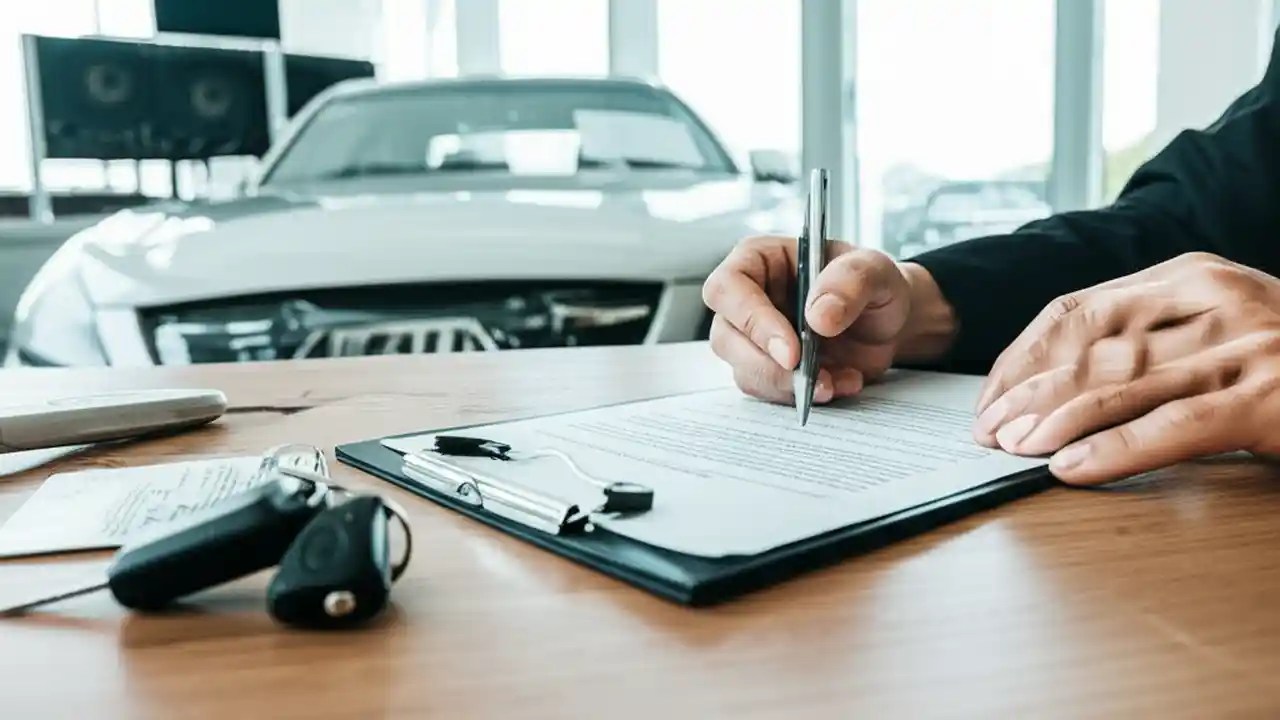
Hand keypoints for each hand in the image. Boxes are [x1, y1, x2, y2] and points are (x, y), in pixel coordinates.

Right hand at [701, 236, 918, 404]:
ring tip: (834, 380)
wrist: (890, 322)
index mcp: (760, 260)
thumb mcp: (875, 270)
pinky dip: (805, 395)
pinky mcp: (770, 369)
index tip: (791, 350)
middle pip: (726, 337)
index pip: (728, 288)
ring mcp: (756, 338)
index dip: (751, 319)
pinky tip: (839, 383)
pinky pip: (771, 392)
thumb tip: (819, 316)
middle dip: (767, 365)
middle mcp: (748, 299)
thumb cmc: (874, 284)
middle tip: (808, 376)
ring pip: (745, 371)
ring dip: (788, 386)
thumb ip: (851, 282)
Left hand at [973, 252, 1279, 484]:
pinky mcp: (1267, 400)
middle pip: (1089, 348)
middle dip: (1027, 392)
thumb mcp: (1220, 325)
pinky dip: (1112, 451)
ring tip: (1010, 448)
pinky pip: (1171, 428)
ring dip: (1052, 421)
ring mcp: (1244, 348)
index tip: (990, 393)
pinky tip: (1070, 469)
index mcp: (1192, 274)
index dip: (1024, 356)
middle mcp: (1214, 300)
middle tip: (986, 429)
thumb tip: (1059, 381)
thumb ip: (1152, 337)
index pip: (1079, 311)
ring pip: (1120, 385)